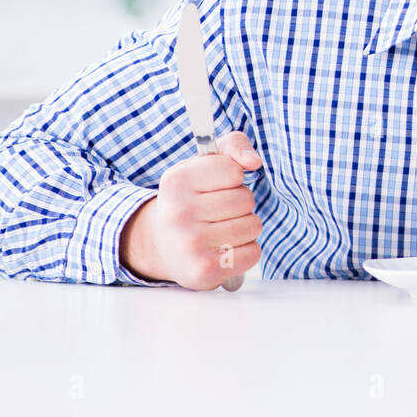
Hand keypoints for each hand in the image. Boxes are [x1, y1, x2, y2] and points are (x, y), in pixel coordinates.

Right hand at [119, 130, 264, 289]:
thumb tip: (253, 161)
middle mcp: (178, 213)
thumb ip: (233, 145)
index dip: (232, 178)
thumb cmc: (191, 199)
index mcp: (176, 181)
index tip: (215, 187)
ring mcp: (190, 244)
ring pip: (253, 225)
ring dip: (245, 227)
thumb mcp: (204, 164)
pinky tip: (225, 249)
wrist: (162, 245)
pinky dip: (246, 251)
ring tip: (222, 230)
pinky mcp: (204, 270)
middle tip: (218, 212)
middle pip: (246, 199)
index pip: (234, 171)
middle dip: (240, 204)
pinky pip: (253, 252)